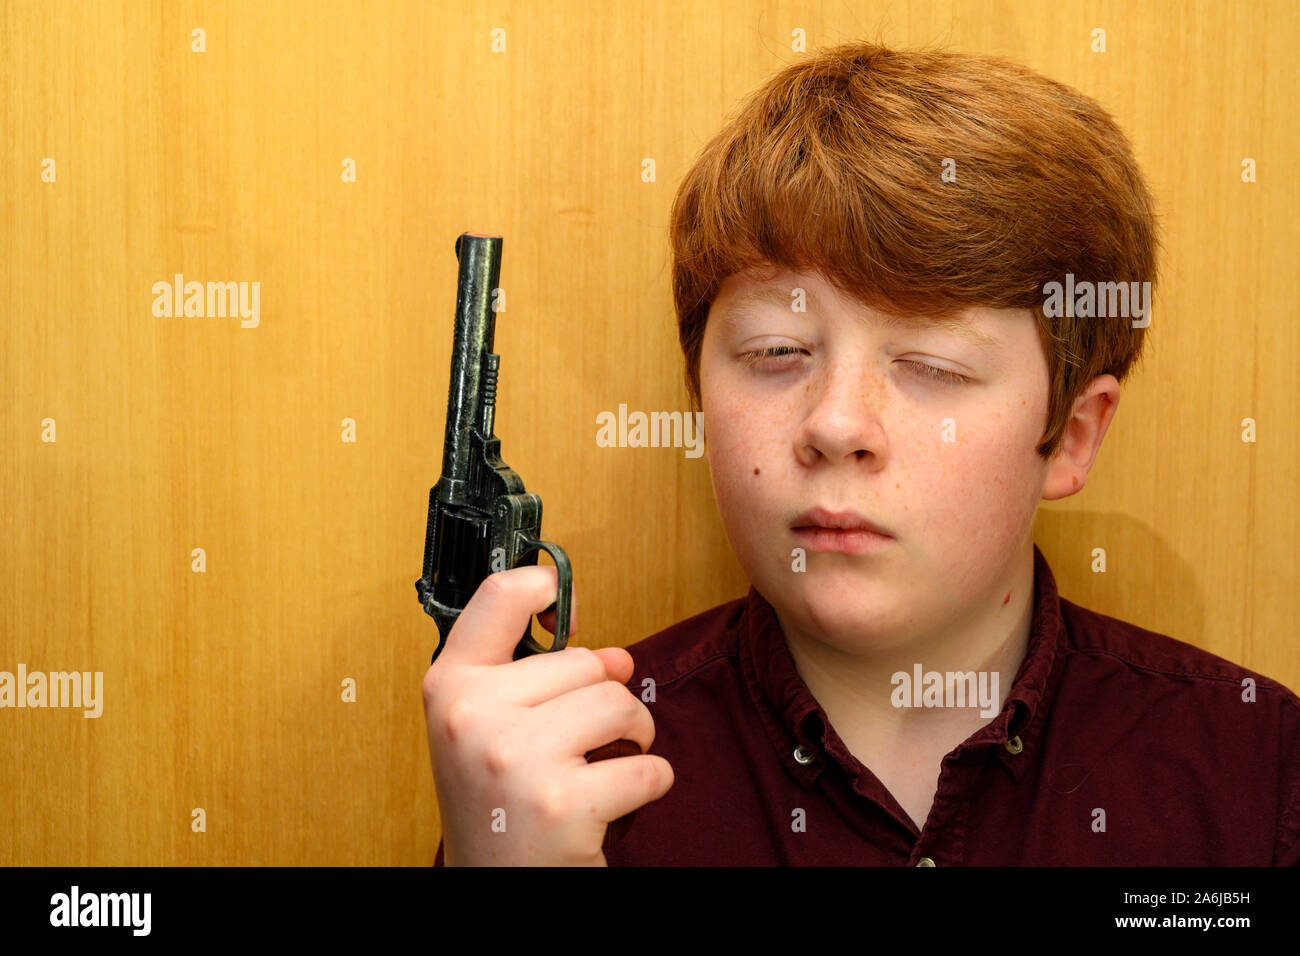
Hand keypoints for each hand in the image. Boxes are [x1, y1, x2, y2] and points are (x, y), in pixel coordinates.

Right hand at [421, 564, 673, 864]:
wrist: (495, 888)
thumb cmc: (497, 808)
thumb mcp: (489, 731)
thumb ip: (539, 679)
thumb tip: (618, 655)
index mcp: (450, 689)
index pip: (500, 597)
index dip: (544, 585)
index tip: (562, 595)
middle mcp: (473, 718)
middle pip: (588, 663)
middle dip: (603, 700)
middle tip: (579, 743)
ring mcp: (516, 760)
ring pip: (622, 706)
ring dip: (634, 738)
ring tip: (604, 765)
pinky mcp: (562, 804)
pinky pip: (647, 767)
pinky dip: (649, 784)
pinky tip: (615, 802)